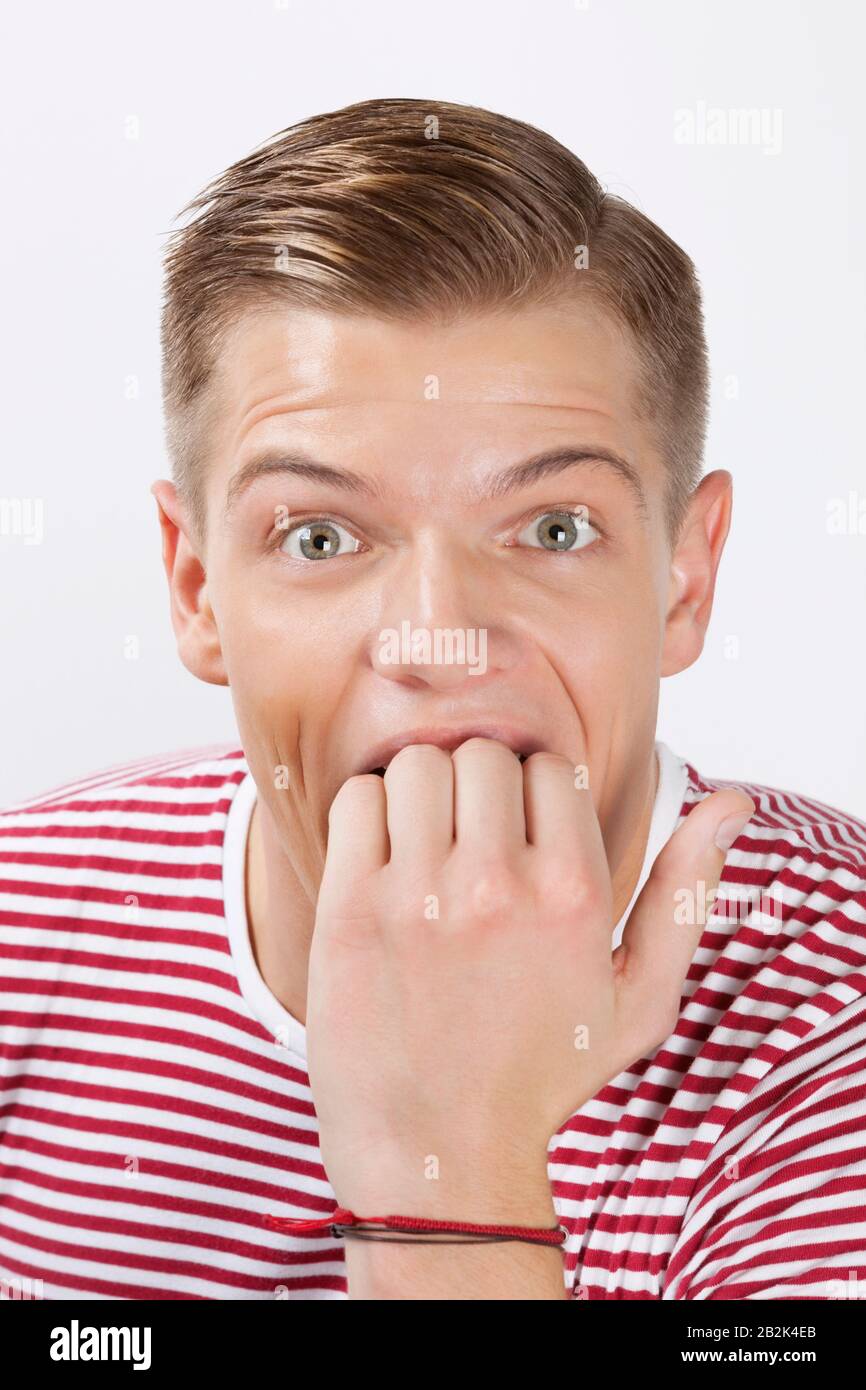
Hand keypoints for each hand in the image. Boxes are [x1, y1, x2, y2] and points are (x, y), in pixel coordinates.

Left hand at [306, 736, 753, 1220]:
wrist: (439, 1159)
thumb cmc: (543, 1076)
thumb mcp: (641, 997)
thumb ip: (686, 891)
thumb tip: (734, 800)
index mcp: (574, 892)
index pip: (551, 767)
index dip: (534, 796)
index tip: (519, 841)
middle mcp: (498, 884)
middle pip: (483, 755)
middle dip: (478, 787)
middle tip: (467, 844)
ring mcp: (419, 895)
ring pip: (419, 765)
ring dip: (419, 794)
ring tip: (423, 849)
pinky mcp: (351, 910)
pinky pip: (357, 799)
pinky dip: (366, 815)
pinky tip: (379, 863)